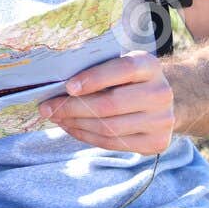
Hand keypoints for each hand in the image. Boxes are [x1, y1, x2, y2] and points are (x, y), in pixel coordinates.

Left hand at [39, 51, 174, 153]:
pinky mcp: (156, 142)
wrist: (158, 100)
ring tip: (56, 118)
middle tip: (47, 108)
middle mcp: (160, 93)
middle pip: (110, 104)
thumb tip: (56, 83)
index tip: (67, 87)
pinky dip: (87, 136)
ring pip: (109, 127)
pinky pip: (113, 143)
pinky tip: (72, 128)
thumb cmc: (126, 79)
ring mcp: (161, 120)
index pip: (122, 69)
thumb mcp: (117, 64)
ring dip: (75, 124)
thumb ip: (95, 69)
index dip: (94, 78)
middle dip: (72, 107)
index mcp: (149, 66)